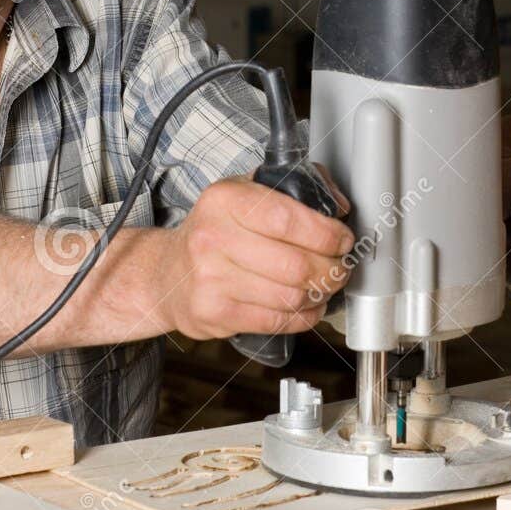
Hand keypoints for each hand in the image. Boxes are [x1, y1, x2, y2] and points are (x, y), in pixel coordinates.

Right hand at [159, 175, 353, 340]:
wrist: (168, 274)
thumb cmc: (215, 232)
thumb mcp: (244, 192)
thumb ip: (295, 187)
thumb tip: (338, 205)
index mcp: (224, 200)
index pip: (288, 219)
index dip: (327, 234)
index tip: (342, 239)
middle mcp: (213, 237)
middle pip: (296, 263)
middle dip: (332, 268)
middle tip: (340, 266)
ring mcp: (211, 279)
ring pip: (291, 296)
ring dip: (320, 294)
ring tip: (324, 285)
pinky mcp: (214, 313)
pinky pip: (277, 321)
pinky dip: (303, 316)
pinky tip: (306, 305)